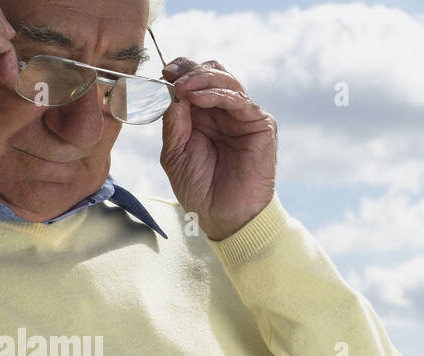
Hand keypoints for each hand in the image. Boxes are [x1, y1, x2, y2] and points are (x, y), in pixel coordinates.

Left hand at [159, 57, 276, 241]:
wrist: (224, 216)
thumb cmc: (200, 190)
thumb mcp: (175, 152)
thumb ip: (174, 121)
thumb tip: (171, 90)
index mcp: (203, 116)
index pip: (195, 79)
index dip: (180, 70)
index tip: (163, 74)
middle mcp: (224, 112)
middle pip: (212, 71)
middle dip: (190, 69)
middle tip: (172, 77)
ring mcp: (242, 117)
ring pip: (226, 79)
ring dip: (201, 78)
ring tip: (183, 89)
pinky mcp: (260, 125)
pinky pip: (240, 100)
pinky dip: (218, 94)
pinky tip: (199, 99)